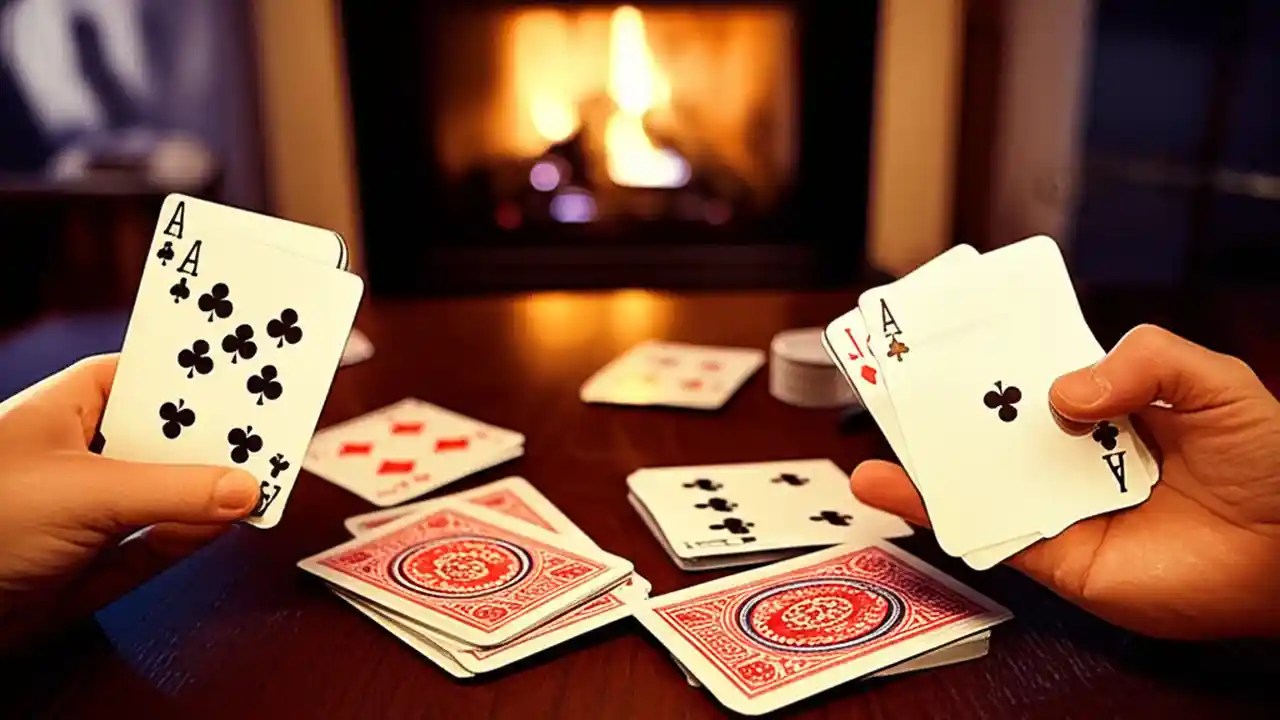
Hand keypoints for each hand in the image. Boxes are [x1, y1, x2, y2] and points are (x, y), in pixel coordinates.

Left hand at [0, 355, 259, 650]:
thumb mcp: (84, 494)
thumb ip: (172, 493)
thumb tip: (245, 491)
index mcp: (69, 409)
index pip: (150, 374)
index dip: (199, 370)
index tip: (253, 366)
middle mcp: (84, 454)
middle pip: (170, 434)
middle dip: (218, 434)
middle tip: (274, 424)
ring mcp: (92, 509)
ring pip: (171, 490)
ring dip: (213, 488)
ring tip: (268, 474)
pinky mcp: (97, 563)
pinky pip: (162, 542)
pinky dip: (195, 534)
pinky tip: (228, 521)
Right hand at [852, 325, 1279, 639]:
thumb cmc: (1270, 463)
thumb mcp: (1214, 380)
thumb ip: (1145, 359)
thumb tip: (1062, 392)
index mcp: (1108, 403)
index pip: (1035, 369)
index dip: (991, 350)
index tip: (938, 332)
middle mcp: (1075, 451)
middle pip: (996, 422)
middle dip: (945, 401)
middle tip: (891, 376)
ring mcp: (1061, 502)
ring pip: (979, 474)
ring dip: (921, 456)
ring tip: (875, 432)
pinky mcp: (1055, 555)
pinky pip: (987, 529)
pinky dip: (935, 510)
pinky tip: (892, 488)